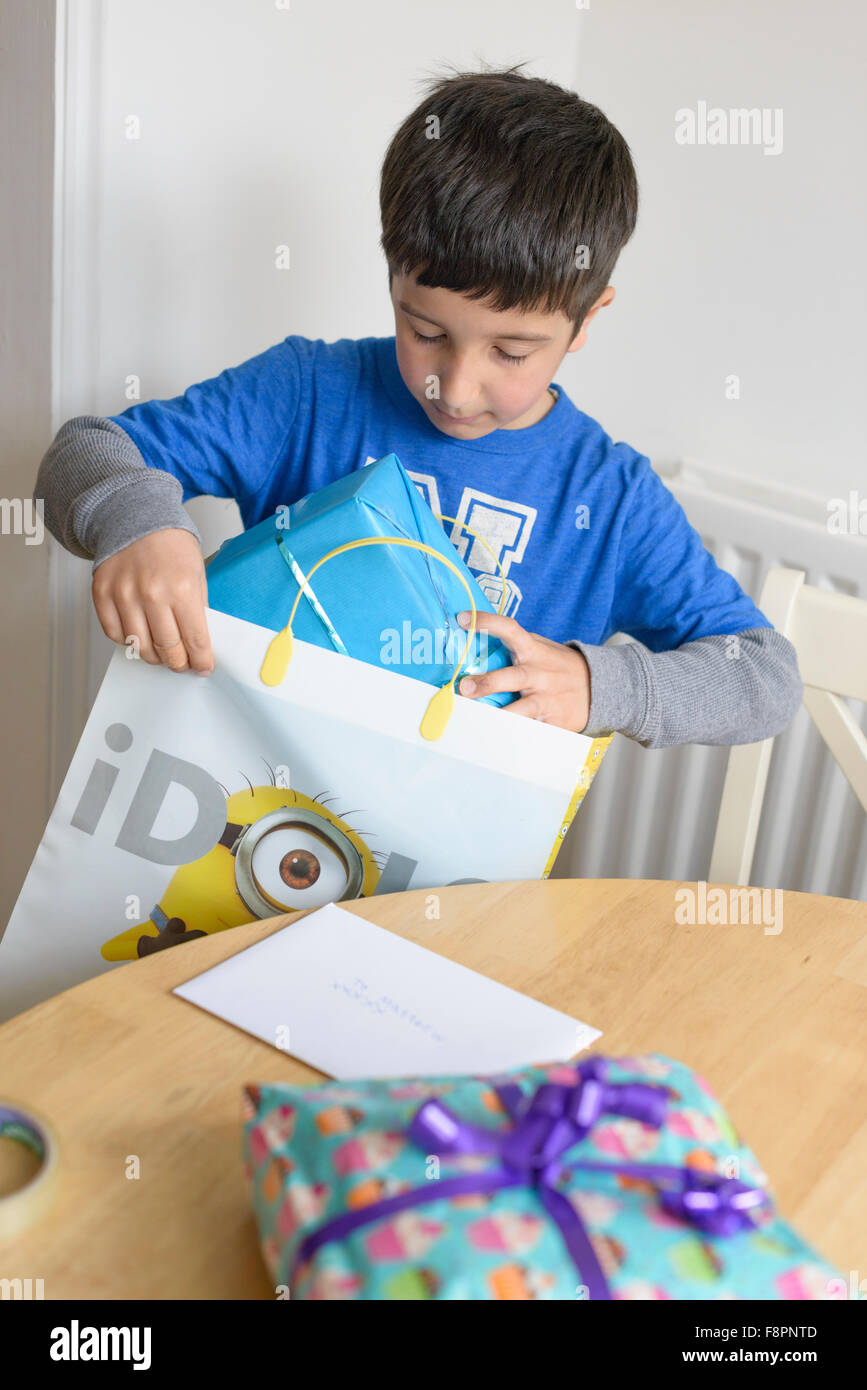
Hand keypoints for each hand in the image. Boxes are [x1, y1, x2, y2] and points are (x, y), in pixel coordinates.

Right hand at [92, 528, 212, 673]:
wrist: (136, 516)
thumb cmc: (170, 543)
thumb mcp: (197, 573)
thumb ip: (197, 608)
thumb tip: (198, 643)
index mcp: (182, 588)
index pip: (195, 640)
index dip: (201, 660)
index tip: (203, 667)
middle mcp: (152, 594)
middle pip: (168, 650)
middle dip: (179, 663)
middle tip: (182, 664)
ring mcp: (124, 595)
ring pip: (139, 647)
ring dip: (153, 657)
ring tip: (162, 653)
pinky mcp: (102, 594)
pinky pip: (114, 634)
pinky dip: (127, 641)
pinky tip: (139, 635)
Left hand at [455, 611, 590, 732]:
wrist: (599, 688)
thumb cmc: (557, 667)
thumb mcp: (541, 649)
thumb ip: (515, 647)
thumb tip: (474, 643)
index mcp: (533, 651)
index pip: (509, 629)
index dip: (487, 622)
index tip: (462, 619)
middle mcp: (539, 674)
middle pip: (512, 677)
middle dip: (487, 682)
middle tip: (464, 688)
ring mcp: (546, 699)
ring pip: (521, 710)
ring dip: (498, 716)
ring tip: (476, 722)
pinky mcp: (553, 722)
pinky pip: (531, 731)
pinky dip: (514, 737)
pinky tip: (497, 742)